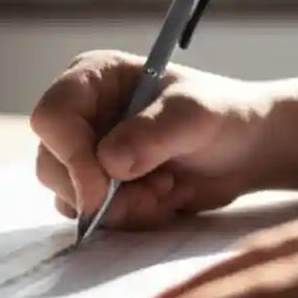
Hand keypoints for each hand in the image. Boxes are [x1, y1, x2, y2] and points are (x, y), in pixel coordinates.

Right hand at [30, 51, 271, 227]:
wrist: (245, 151)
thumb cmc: (223, 115)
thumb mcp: (196, 115)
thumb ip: (153, 134)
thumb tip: (109, 162)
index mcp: (91, 78)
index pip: (52, 118)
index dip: (71, 156)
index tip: (103, 190)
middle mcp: (80, 114)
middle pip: (51, 164)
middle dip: (102, 191)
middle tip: (156, 191)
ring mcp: (85, 152)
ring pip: (68, 197)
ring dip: (120, 208)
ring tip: (166, 190)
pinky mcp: (97, 186)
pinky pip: (92, 217)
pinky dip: (128, 218)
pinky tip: (162, 199)